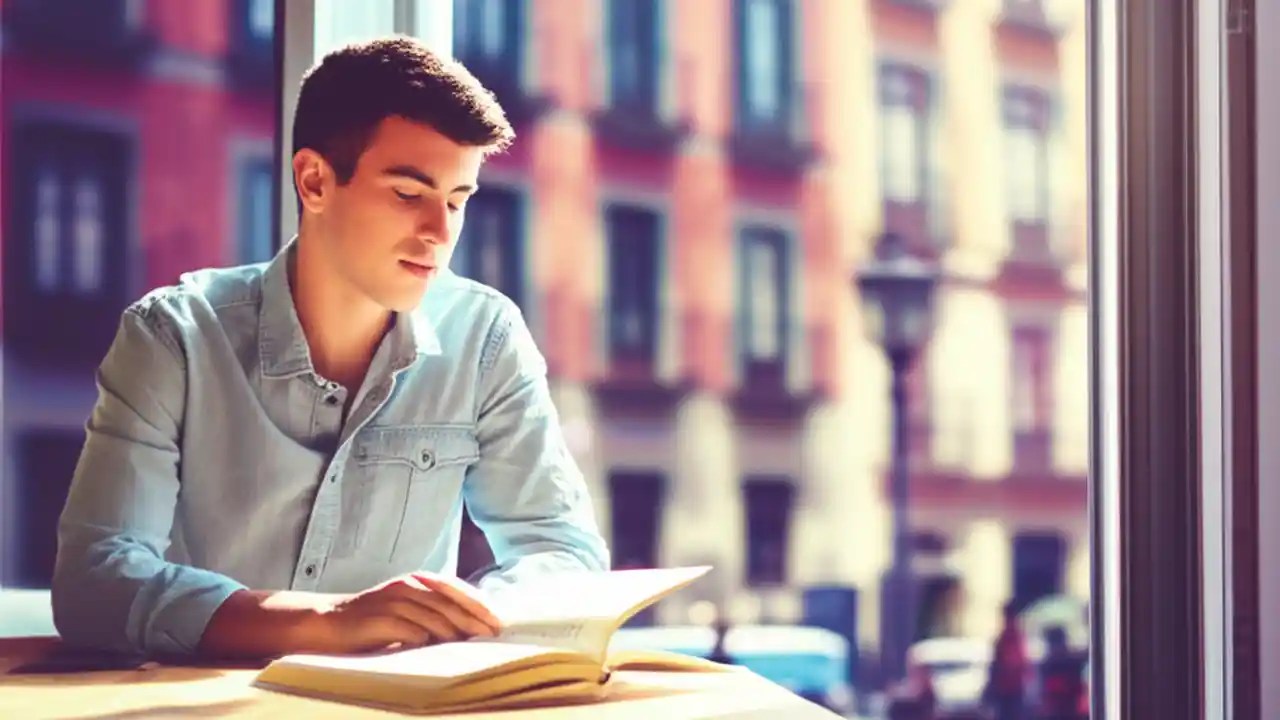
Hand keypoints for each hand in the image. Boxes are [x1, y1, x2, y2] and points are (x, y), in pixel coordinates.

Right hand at [314, 572, 502, 652]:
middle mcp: (409, 587)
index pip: (457, 591)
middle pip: (450, 605)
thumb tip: (471, 627)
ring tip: (466, 649)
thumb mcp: (407, 607)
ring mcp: (394, 602)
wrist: (330, 622)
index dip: (479, 607)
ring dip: (452, 636)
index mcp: (418, 581)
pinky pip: (411, 633)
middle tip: (490, 638)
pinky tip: (432, 652)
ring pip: (434, 620)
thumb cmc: (375, 619)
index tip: (497, 624)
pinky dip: (425, 643)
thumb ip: (434, 611)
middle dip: (473, 623)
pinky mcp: (380, 619)